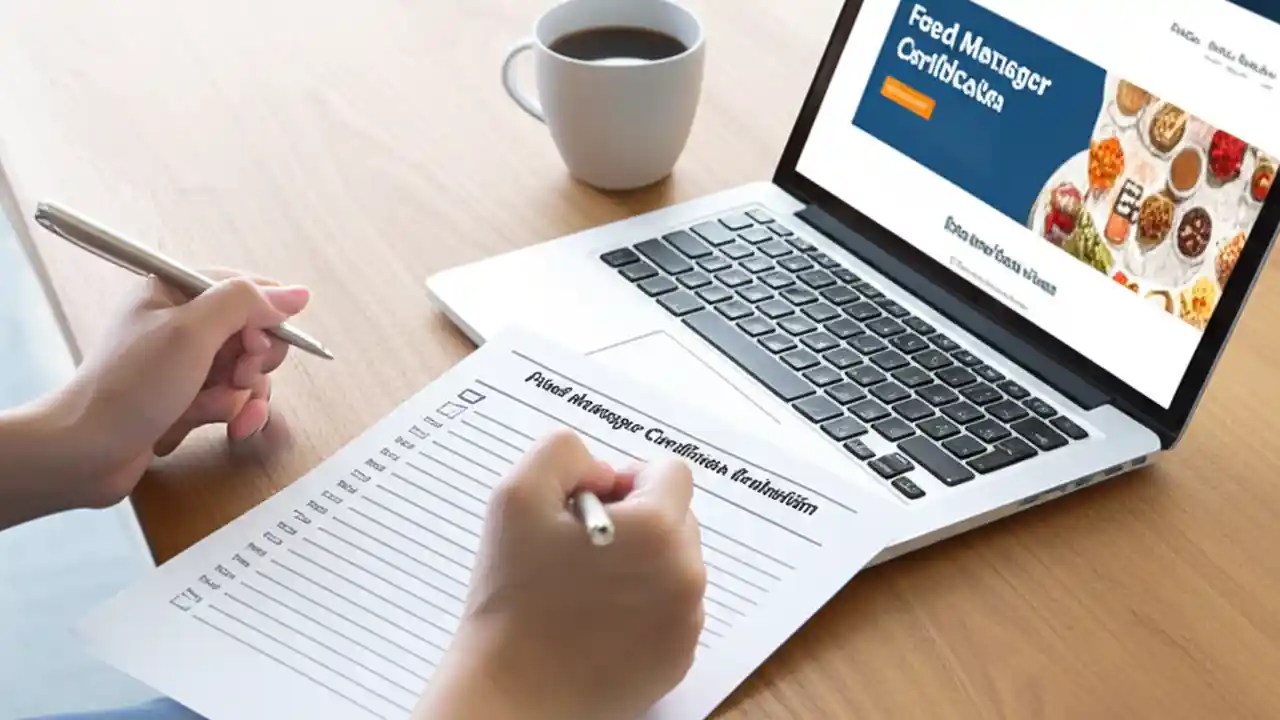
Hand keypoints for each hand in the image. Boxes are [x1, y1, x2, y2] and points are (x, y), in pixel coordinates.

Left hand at [52, 271, 309, 507]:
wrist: (87, 452)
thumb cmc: (131, 386)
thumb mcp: (191, 333)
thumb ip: (245, 304)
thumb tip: (297, 294)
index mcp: (174, 292)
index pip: (245, 290)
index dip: (263, 318)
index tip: (255, 345)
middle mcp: (181, 324)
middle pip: (253, 333)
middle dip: (253, 363)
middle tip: (234, 377)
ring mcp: (185, 364)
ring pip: (246, 371)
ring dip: (242, 395)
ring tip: (217, 411)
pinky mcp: (187, 399)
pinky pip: (232, 399)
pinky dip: (234, 414)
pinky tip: (228, 429)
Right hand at [416, 430, 705, 719]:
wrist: (511, 694)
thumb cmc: (511, 598)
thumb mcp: (516, 494)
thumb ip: (564, 453)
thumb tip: (603, 472)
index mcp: (657, 529)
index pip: (668, 472)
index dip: (625, 480)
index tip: (588, 506)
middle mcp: (686, 573)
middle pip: (676, 517)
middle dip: (635, 521)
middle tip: (580, 549)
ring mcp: (687, 621)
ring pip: (674, 564)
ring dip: (640, 564)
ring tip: (585, 588)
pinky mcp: (678, 658)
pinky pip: (671, 609)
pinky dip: (642, 606)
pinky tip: (596, 621)